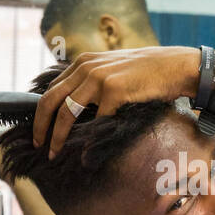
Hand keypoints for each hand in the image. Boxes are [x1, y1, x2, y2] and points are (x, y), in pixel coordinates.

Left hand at [33, 46, 200, 157]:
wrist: (176, 66)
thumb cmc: (148, 73)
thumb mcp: (113, 70)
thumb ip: (92, 83)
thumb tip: (74, 108)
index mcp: (83, 62)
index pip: (51, 89)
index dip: (41, 112)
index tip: (40, 131)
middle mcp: (86, 66)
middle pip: (51, 99)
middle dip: (41, 126)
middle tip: (38, 145)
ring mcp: (99, 77)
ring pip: (67, 111)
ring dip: (58, 136)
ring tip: (54, 152)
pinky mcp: (114, 89)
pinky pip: (97, 118)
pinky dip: (90, 136)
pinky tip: (88, 149)